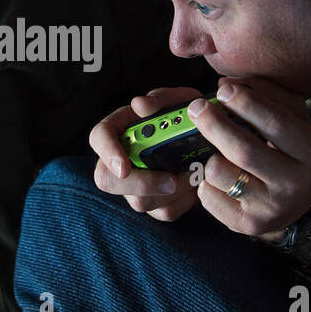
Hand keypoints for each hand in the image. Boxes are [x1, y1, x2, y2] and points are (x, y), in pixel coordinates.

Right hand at [89, 86, 205, 220]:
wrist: (210, 137)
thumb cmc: (189, 116)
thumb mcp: (180, 100)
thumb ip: (161, 99)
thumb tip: (140, 105)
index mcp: (121, 127)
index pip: (99, 137)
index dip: (107, 153)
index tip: (123, 167)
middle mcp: (121, 158)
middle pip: (107, 180)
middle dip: (140, 184)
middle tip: (171, 181)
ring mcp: (135, 184)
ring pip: (139, 202)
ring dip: (171, 192)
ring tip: (194, 174)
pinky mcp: (155, 202)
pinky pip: (164, 212)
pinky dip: (184, 201)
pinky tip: (196, 184)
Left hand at [188, 76, 310, 240]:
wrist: (299, 199)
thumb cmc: (289, 148)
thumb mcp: (292, 116)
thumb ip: (266, 94)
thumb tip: (226, 84)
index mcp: (309, 150)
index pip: (276, 124)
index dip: (246, 104)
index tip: (223, 90)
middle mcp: (293, 182)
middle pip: (244, 150)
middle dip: (215, 125)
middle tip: (197, 108)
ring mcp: (270, 207)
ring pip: (222, 173)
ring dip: (208, 154)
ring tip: (213, 149)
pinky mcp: (247, 224)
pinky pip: (209, 197)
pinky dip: (204, 181)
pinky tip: (216, 175)